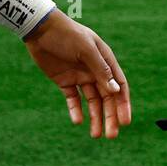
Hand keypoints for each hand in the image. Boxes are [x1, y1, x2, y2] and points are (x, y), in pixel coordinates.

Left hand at [23, 10, 131, 138]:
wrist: (41, 29)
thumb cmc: (67, 34)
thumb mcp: (86, 50)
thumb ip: (100, 70)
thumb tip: (115, 91)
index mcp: (105, 60)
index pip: (119, 85)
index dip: (123, 104)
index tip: (125, 122)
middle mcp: (95, 70)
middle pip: (106, 98)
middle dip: (110, 116)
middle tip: (111, 136)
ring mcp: (80, 76)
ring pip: (91, 101)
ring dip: (95, 117)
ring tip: (96, 135)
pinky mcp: (65, 81)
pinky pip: (73, 99)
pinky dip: (75, 110)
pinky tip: (77, 121)